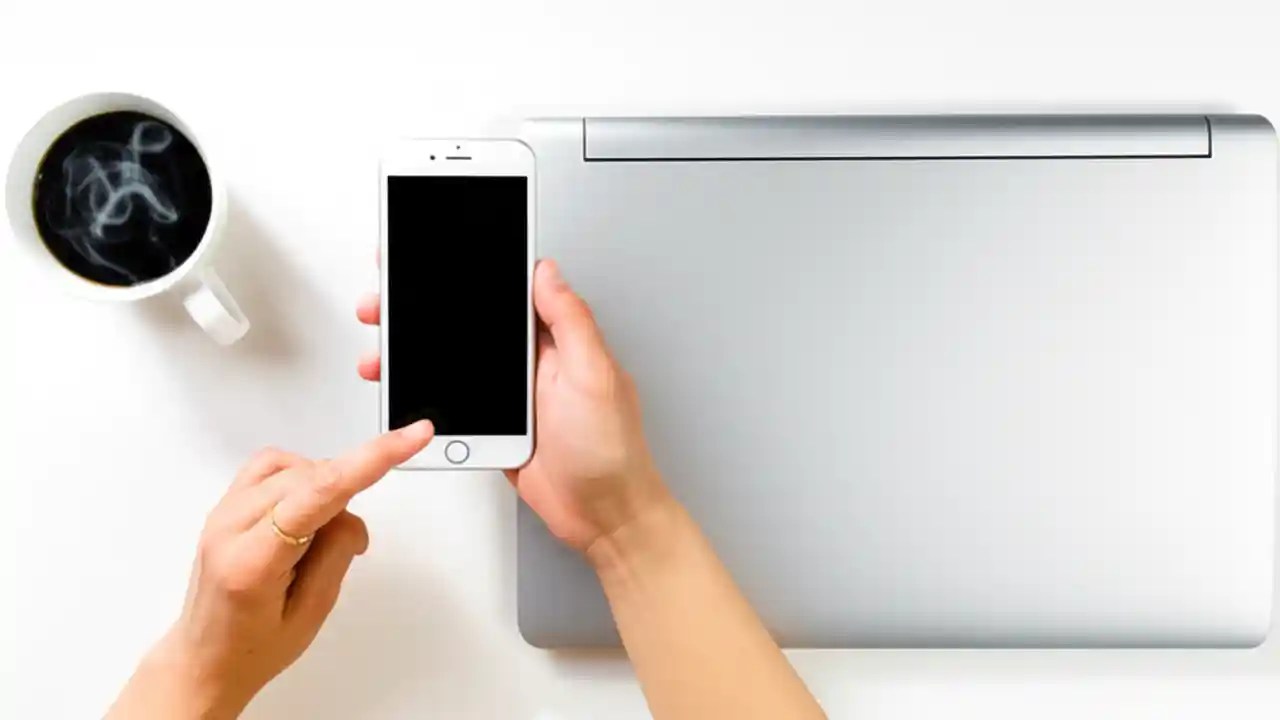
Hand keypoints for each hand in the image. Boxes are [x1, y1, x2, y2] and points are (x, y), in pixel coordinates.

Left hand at [107, 423, 433, 718]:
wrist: (205, 659)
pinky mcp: (225, 503)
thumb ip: (336, 552)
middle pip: (311, 477)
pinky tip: (306, 512)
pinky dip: (303, 479)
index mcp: (252, 562)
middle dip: (345, 501)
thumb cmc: (254, 649)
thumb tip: (349, 513)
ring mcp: (222, 511)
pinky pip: (273, 466)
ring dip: (323, 488)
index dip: (371, 460)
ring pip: (294, 465)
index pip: (320, 493)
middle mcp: (229, 526)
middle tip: (347, 547)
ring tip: (320, 534)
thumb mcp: (312, 612)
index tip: (411, 438)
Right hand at [357, 258, 669, 551]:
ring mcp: (512, 396)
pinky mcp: (497, 427)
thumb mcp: (595, 375)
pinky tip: (400, 393)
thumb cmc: (613, 449)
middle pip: (470, 326)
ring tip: (381, 354)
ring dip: (415, 356)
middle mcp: (533, 364)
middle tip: (385, 306)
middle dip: (424, 313)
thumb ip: (569, 321)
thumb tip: (546, 271)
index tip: (430, 258)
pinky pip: (455, 404)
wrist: (606, 517)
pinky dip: (424, 398)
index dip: (472, 275)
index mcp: (557, 342)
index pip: (509, 294)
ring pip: (455, 364)